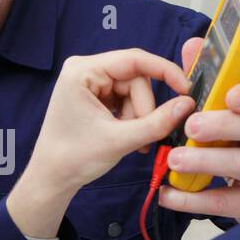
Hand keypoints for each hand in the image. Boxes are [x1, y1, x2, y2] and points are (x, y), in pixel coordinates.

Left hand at [8, 49, 193, 238]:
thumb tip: (188, 104)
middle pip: (136, 79)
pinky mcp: (95, 97)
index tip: (186, 89)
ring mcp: (89, 83)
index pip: (134, 59)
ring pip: (134, 92)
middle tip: (143, 136)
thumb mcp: (121, 140)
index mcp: (82, 71)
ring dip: (139, 117)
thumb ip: (157, 122)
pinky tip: (128, 138)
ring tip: (132, 142)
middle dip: (144, 109)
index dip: (164, 72)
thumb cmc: (74, 158)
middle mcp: (85, 70)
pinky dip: (133, 119)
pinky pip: (126, 100)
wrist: (52, 179)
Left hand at [158, 36, 239, 222]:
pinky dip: (194, 199)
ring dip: (207, 161)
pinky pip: (227, 203)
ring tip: (175, 159)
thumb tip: (193, 46)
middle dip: (224, 126)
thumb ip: (212, 78)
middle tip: (191, 126)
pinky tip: (169, 193)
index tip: (231, 95)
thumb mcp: (233, 109)